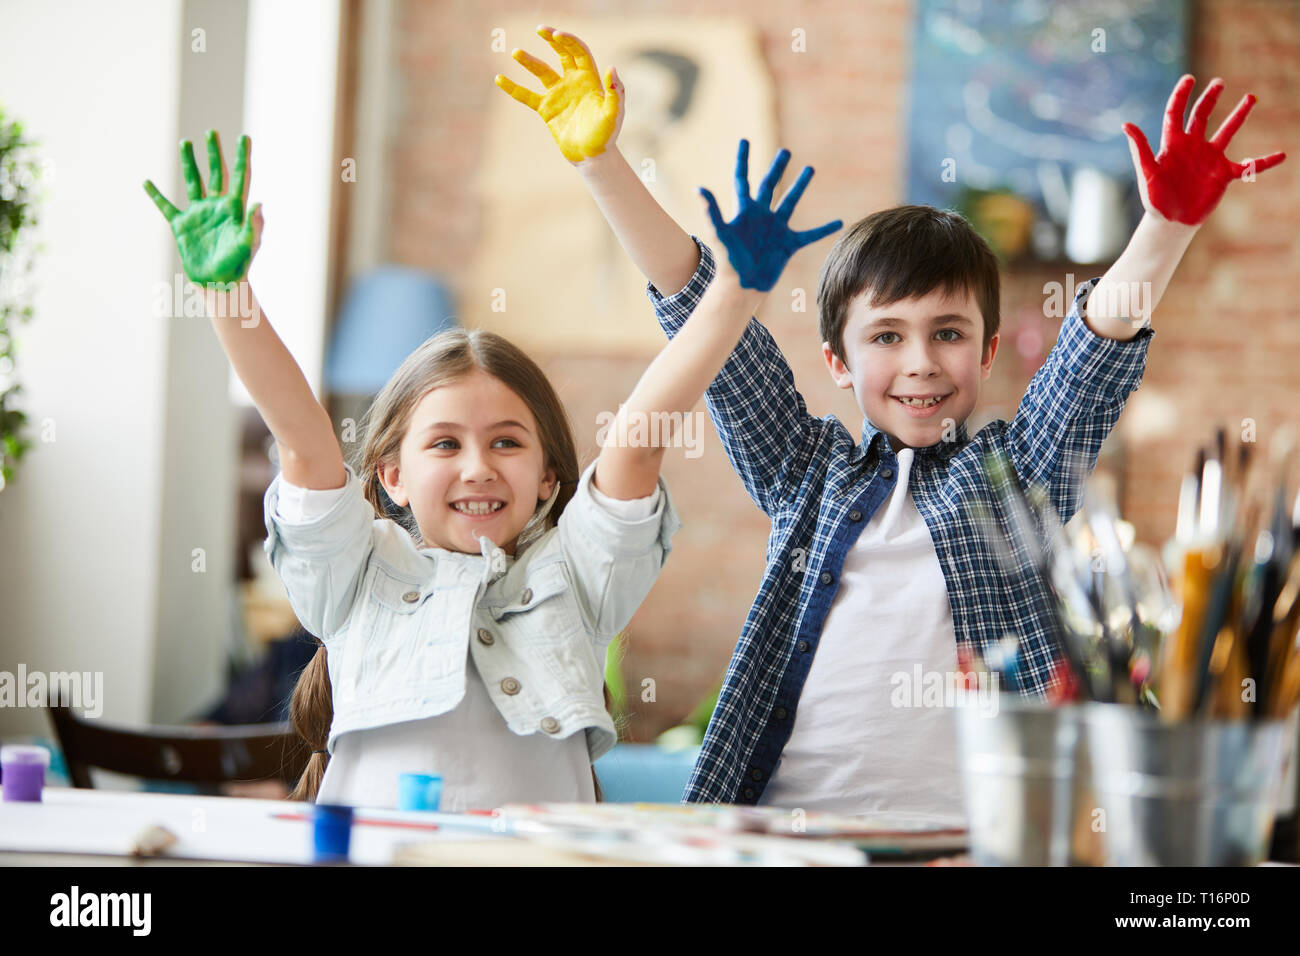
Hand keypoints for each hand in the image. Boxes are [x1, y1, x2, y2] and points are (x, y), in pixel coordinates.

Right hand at [143, 130, 262, 284]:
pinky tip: (146, 182)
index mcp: (235, 209)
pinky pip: (166, 207)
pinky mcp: (182, 226)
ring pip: (192, 182)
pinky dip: (156, 195)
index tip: (245, 137)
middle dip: (214, 153)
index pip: (240, 177)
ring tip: (185, 143)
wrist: (219, 284)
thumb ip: (254, 225)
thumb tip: (259, 204)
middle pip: (216, 174)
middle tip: (211, 132)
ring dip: (188, 163)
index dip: (242, 157)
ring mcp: (198, 214)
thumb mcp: (248, 245)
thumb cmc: (239, 266)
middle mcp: (217, 207)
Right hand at [494, 25, 622, 163]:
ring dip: (529, 61)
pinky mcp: (546, 109)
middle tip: (540, 29)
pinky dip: (513, 88)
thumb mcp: (614, 113)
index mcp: (589, 79)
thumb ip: (615, 91)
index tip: (556, 35)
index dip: (568, 41)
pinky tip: (499, 79)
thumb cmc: (606, 135)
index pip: (578, 52)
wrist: (592, 156)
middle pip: (561, 54)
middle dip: (551, 39)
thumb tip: (611, 68)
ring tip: (516, 52)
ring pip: (541, 71)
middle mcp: (573, 82)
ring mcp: (558, 94)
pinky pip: (526, 96)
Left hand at [700, 140, 841, 291]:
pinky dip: (823, 229)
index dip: (743, 160)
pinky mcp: (788, 244)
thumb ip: (712, 212)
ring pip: (790, 202)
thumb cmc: (728, 263)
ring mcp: (776, 229)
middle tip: (786, 152)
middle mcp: (761, 217)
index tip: (744, 140)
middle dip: (777, 168)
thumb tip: (699, 189)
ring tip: (809, 168)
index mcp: (744, 212)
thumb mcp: (720, 235)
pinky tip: (838, 222)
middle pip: (769, 186)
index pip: (743, 179)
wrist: (742, 288)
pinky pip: (809, 234)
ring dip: (800, 186)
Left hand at [1123, 75, 1285, 225]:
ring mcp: (1210, 159)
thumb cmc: (1155, 200)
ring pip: (1227, 131)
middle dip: (1210, 98)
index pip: (1176, 113)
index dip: (1181, 95)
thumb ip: (1140, 148)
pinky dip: (1264, 162)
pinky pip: (1249, 166)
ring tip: (1250, 97)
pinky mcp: (1223, 175)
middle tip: (1219, 82)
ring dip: (1239, 115)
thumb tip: (1126, 124)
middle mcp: (1192, 147)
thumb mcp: (1147, 173)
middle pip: (1202, 116)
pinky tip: (1281, 155)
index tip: (1189, 78)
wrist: (1170, 224)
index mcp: (1173, 145)